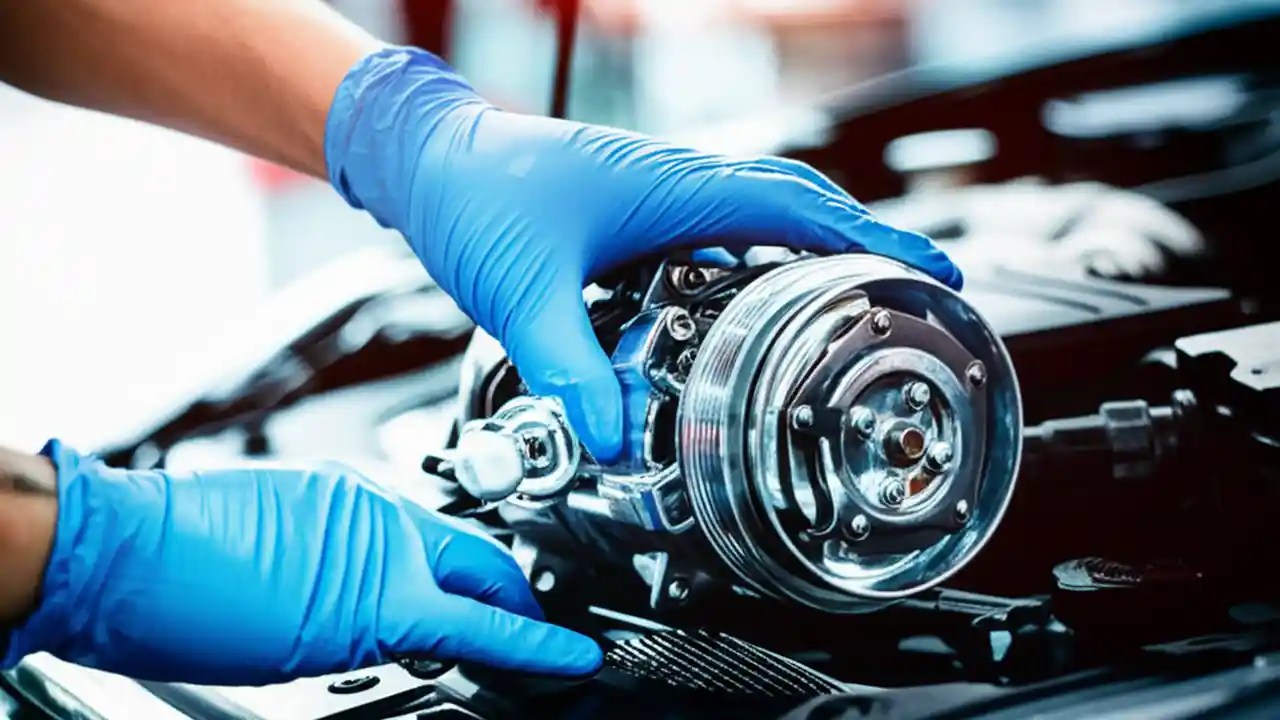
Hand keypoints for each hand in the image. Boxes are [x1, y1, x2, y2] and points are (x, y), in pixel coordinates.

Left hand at [2, 441, 600, 684]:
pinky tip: (385, 574)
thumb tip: (422, 632)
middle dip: (511, 598)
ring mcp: (358, 497)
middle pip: (482, 562)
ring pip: (438, 536)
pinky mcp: (330, 485)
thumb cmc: (195, 610)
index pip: (489, 623)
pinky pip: (395, 517)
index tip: (575, 656)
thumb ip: (383, 636)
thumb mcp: (307, 654)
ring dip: (453, 573)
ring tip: (442, 611)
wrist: (122, 556)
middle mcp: (385, 527)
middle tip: (521, 629)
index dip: (541, 646)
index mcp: (388, 589)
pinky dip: (407, 550)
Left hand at [324, 47, 960, 461]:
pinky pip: (721, 226)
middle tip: (910, 287)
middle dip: (861, 244)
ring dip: (812, 246)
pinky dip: (756, 256)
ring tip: (850, 297)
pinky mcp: (638, 209)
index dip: (872, 240)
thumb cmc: (474, 193)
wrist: (428, 158)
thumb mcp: (522, 291)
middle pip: (799, 205)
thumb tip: (609, 435)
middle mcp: (679, 182)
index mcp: (674, 188)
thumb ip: (568, 368)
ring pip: (763, 212)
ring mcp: (661, 192)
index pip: (800, 209)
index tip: (931, 267)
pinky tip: (749, 299)